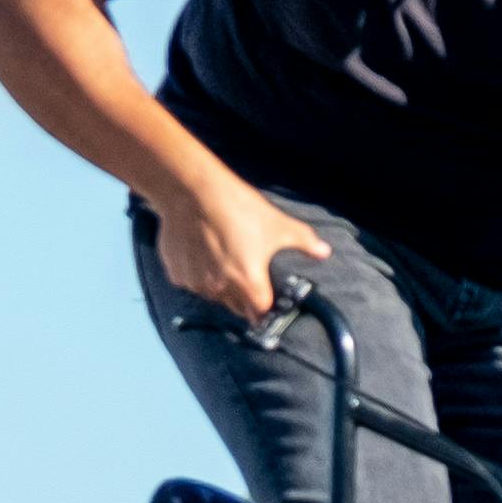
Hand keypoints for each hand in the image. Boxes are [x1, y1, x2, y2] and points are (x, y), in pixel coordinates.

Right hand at [156, 173, 330, 321]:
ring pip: (212, 295)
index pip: (260, 312)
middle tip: (245, 273)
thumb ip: (304, 242)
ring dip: (219, 286)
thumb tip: (325, 252)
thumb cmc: (239, 208)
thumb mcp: (278, 224)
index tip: (266, 298)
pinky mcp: (176, 273)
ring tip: (222, 258)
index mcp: (249, 284)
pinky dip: (197, 274)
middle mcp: (221, 290)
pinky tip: (202, 252)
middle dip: (243, 298)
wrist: (192, 190)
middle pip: (236, 307)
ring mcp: (196, 283)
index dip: (265, 306)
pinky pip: (191, 282)